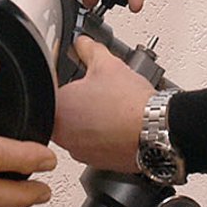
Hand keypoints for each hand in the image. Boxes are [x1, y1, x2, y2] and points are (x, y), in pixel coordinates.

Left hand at [51, 36, 153, 174]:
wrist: (157, 131)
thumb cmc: (129, 104)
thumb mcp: (106, 64)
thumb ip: (88, 50)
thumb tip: (83, 44)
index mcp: (57, 110)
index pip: (50, 92)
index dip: (64, 82)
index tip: (76, 78)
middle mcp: (64, 136)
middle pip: (64, 114)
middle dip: (78, 102)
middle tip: (97, 92)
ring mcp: (81, 152)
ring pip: (79, 132)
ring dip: (90, 121)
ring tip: (111, 108)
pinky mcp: (99, 163)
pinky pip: (95, 146)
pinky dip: (103, 137)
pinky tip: (118, 125)